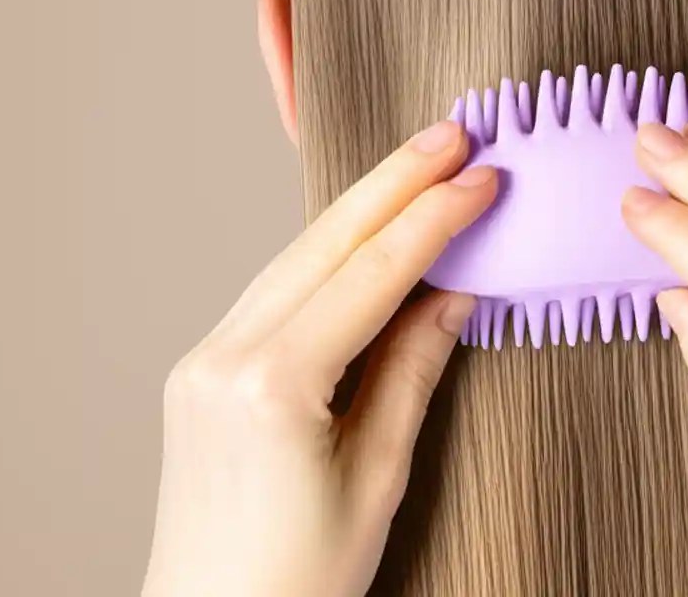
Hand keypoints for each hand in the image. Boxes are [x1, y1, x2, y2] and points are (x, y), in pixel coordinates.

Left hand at [142, 121, 497, 596]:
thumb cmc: (294, 579)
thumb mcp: (376, 477)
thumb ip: (412, 371)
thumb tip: (452, 294)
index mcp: (273, 385)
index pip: (372, 275)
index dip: (434, 220)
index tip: (482, 178)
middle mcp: (226, 357)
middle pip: (324, 243)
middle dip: (394, 182)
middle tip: (452, 134)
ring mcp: (206, 359)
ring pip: (295, 258)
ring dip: (361, 209)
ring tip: (418, 167)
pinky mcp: (204, 371)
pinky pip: (276, 291)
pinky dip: (328, 255)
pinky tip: (366, 235)